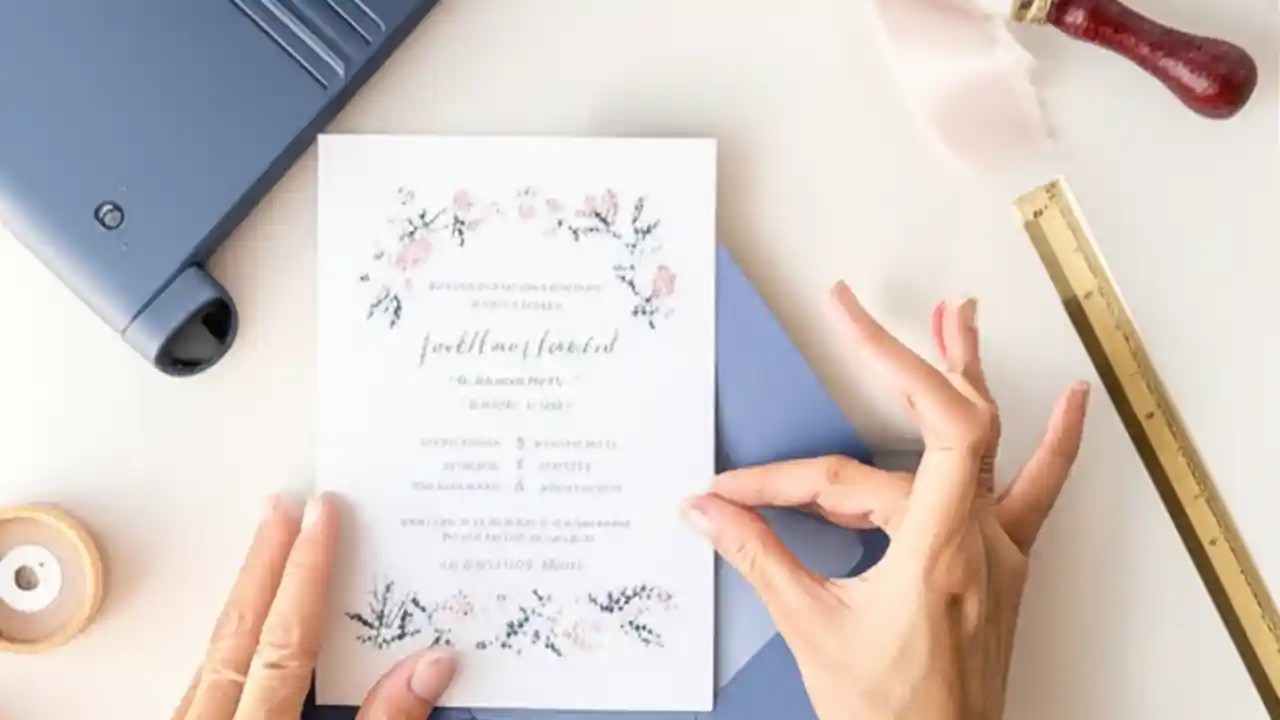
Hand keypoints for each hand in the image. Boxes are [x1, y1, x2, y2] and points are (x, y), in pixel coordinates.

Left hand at [172, 494, 456, 719]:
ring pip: (214, 649)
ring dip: (244, 593)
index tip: (323, 513)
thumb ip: (385, 718)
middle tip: (279, 505)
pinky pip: (205, 674)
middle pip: (240, 628)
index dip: (308, 570)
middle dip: (265, 560)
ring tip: (263, 548)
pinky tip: (241, 626)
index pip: (287, 635)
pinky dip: (229, 636)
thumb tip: (431, 663)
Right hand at [683, 284, 1089, 719]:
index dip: (854, 402)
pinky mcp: (999, 567)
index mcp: (940, 550)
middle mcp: (981, 540)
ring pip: (988, 445)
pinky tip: (1075, 404)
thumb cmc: (890, 717)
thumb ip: (759, 558)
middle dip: (895, 360)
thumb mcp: (813, 630)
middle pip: (945, 426)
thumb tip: (709, 512)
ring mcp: (998, 552)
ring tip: (955, 319)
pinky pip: (1037, 493)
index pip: (909, 442)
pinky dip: (1057, 446)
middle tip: (851, 311)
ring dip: (965, 377)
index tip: (805, 380)